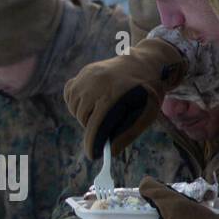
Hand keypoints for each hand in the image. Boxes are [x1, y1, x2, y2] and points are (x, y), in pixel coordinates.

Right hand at [63, 37, 186, 157]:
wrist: (145, 63)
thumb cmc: (148, 91)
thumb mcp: (147, 113)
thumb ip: (129, 133)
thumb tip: (109, 152)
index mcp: (114, 93)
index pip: (96, 124)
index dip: (92, 143)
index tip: (92, 155)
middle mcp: (97, 83)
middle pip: (83, 117)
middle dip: (91, 127)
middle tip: (104, 126)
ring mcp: (88, 75)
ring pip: (74, 107)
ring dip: (83, 115)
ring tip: (99, 113)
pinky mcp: (84, 72)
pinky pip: (70, 94)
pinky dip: (76, 102)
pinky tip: (90, 102)